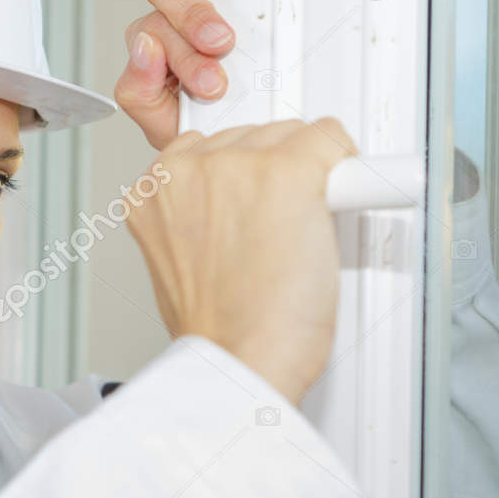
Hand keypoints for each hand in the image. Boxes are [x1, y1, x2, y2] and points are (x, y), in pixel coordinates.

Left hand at [114, 0, 236, 150]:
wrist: (237, 116)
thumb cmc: (204, 117)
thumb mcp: (167, 123)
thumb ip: (142, 92)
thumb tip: (145, 51)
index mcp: (154, 47)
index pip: (149, 38)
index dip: (176, 57)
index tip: (211, 82)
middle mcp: (165, 11)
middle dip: (191, 16)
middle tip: (219, 42)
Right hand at [127, 119, 357, 404]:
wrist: (243, 363)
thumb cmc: (222, 332)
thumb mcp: (186, 264)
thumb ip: (201, 216)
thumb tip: (245, 198)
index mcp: (151, 192)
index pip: (208, 148)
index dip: (241, 181)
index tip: (250, 210)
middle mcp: (184, 170)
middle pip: (252, 134)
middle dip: (272, 177)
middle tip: (273, 239)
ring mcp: (234, 166)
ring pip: (292, 134)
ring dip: (304, 178)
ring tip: (290, 240)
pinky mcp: (286, 171)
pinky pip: (332, 140)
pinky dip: (347, 173)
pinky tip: (325, 218)